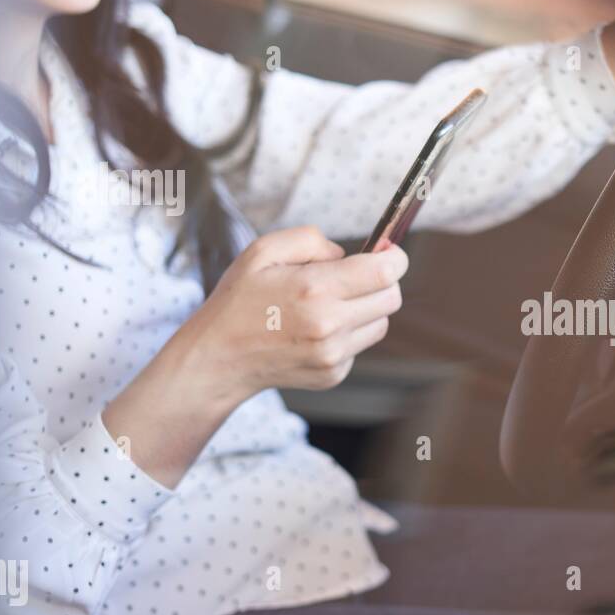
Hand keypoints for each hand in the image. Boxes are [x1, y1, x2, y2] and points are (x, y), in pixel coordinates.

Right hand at [179, 225, 407, 402]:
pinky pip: (361, 345)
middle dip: (382, 281)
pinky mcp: (334, 374)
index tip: (388, 252)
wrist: (219, 358)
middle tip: (357, 275)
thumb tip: (346, 254)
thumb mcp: (262, 251)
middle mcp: (329, 325)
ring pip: (381, 323)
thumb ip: (310, 240)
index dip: (395, 258)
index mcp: (314, 289)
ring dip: (366, 308)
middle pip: (391, 297)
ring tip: (329, 303)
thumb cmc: (239, 300)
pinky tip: (316, 330)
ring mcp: (334, 354)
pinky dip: (349, 333)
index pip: (384, 273)